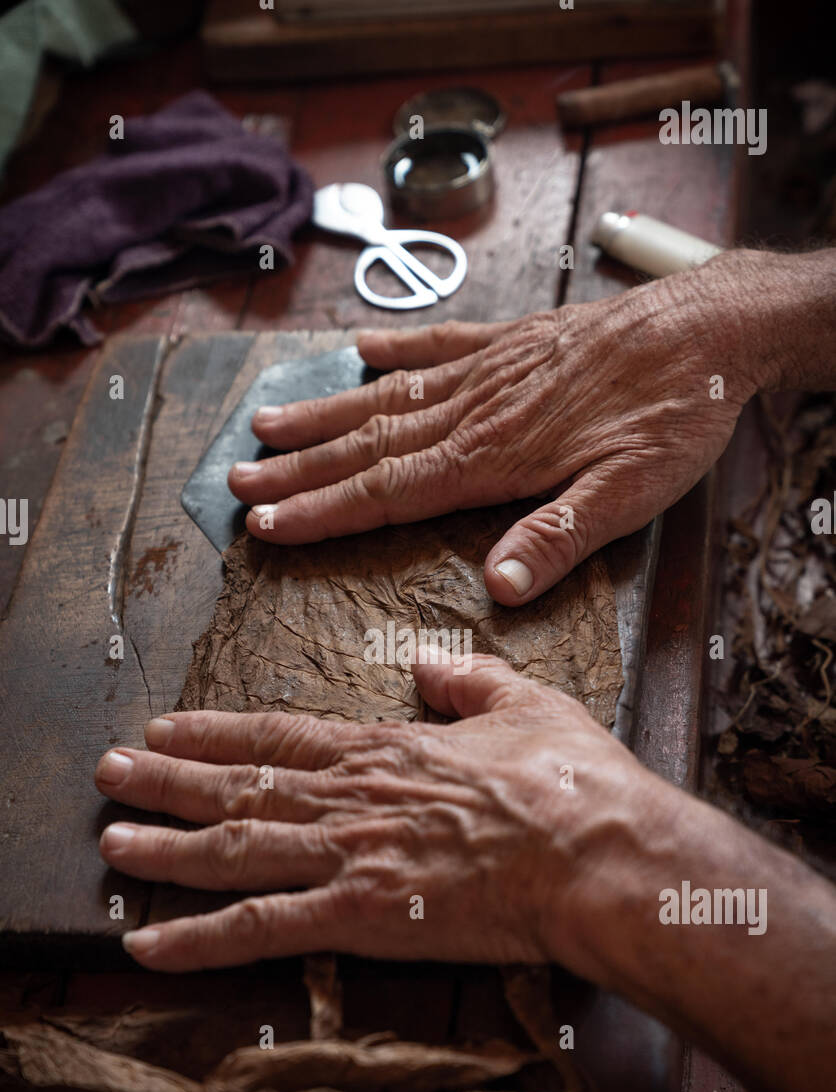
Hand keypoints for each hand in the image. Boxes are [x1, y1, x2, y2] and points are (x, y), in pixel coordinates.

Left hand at [94, 651, 671, 973]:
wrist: (600, 855)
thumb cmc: (573, 784)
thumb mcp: (526, 702)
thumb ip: (469, 679)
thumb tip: (432, 661)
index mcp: (386, 748)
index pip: (280, 733)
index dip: (216, 731)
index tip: (169, 726)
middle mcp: (350, 796)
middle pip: (238, 785)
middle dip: (167, 780)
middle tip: (111, 773)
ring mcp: (348, 855)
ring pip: (233, 847)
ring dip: (165, 847)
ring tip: (112, 843)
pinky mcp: (359, 916)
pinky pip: (261, 929)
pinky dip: (200, 939)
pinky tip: (152, 946)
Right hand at [228, 254, 756, 604]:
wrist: (709, 326)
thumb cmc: (675, 415)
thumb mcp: (631, 493)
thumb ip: (559, 538)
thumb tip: (496, 587)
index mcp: (495, 456)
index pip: (388, 491)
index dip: (323, 512)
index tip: (268, 524)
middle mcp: (476, 409)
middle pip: (368, 445)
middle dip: (298, 470)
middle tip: (238, 483)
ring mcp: (488, 369)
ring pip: (386, 396)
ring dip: (323, 415)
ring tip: (266, 424)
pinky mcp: (512, 339)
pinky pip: (437, 344)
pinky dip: (394, 348)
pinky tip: (359, 350)